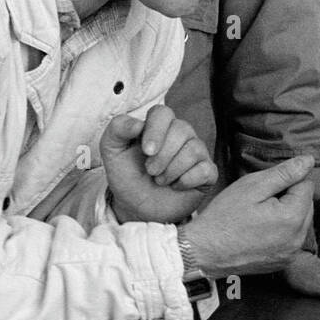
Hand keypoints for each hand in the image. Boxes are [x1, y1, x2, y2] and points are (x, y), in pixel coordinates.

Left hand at [102, 107, 217, 223]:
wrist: (137, 206)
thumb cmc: (127, 175)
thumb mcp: (112, 151)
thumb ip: (118, 129)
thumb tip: (137, 123)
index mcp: (158, 125)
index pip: (163, 113)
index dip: (156, 130)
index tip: (146, 151)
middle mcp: (181, 134)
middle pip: (182, 129)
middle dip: (163, 155)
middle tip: (150, 171)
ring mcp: (197, 152)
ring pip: (194, 149)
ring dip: (172, 170)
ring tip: (160, 180)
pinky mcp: (207, 172)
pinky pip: (206, 170)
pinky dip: (187, 180)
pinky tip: (176, 186)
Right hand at [182, 156, 314, 276]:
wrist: (204, 251)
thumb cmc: (224, 217)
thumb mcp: (252, 187)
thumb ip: (284, 173)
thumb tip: (309, 161)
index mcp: (292, 218)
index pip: (306, 186)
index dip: (286, 181)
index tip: (264, 189)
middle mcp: (298, 239)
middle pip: (306, 205)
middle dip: (288, 198)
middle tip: (259, 202)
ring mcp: (291, 253)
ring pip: (300, 222)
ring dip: (286, 214)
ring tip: (258, 217)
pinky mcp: (284, 262)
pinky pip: (292, 238)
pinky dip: (282, 231)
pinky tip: (260, 231)